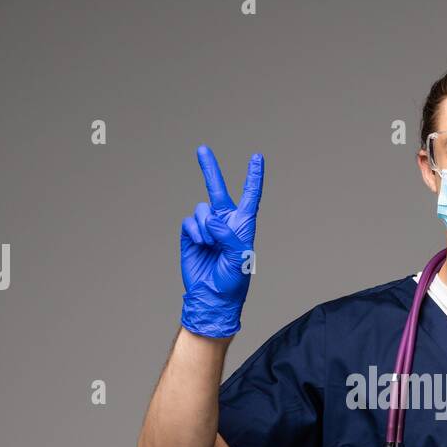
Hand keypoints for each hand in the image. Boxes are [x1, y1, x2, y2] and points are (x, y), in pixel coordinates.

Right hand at [180, 145, 264, 336]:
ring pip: (202, 210)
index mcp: (243, 225)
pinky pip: (189, 222)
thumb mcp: (239, 258)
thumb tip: (212, 219)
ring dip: (204, 225)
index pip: (250, 196)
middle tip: (202, 149)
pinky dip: (194, 231)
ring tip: (209, 244)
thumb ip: (228, 236)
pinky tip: (200, 243)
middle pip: (217, 189)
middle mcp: (224, 222)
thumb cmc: (232, 281)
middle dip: (210, 169)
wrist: (211, 297)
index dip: (253, 176)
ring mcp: (207, 228)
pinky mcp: (191, 235)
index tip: (257, 157)